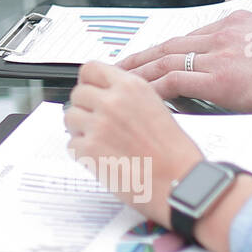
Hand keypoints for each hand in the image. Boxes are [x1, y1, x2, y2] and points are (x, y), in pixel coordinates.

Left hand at [63, 62, 202, 224]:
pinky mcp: (88, 149)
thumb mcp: (155, 106)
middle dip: (84, 108)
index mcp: (131, 87)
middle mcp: (112, 101)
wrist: (181, 183)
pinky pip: (71, 144)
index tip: (89, 90)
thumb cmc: (175, 152)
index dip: (87, 81)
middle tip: (97, 123)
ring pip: (69, 117)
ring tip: (101, 142)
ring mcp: (98, 124)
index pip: (91, 69)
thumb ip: (126, 97)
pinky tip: (103, 157)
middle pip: (77, 93)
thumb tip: (102, 94)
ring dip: (80, 129)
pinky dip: (82, 152)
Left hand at [117, 11, 251, 111]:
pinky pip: (174, 82)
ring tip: (119, 84)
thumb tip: (243, 60)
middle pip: (170, 45)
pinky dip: (154, 89)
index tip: (150, 57)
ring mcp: (219, 56)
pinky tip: (140, 97)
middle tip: (120, 67)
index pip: (190, 36)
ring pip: (165, 61)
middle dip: (142, 58)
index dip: (165, 48)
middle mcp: (222, 34)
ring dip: (139, 74)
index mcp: (236, 22)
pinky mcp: (219, 79)